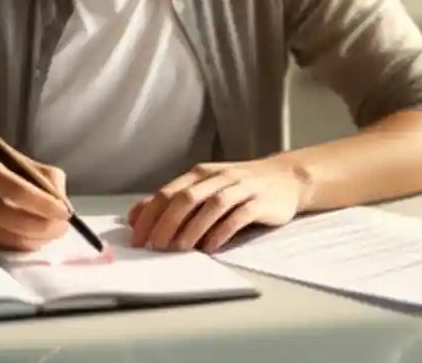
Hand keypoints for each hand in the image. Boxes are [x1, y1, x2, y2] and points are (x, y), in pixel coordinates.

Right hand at [0, 154, 71, 251]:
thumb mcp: (8, 161)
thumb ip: (41, 176)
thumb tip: (64, 203)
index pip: (20, 192)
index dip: (46, 205)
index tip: (65, 212)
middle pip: (19, 222)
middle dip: (49, 227)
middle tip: (64, 226)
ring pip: (14, 241)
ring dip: (41, 239)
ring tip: (52, 230)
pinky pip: (6, 249)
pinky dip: (26, 245)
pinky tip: (34, 237)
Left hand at [128, 158, 311, 252]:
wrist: (286, 178)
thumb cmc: (239, 187)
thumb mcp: (204, 189)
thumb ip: (171, 202)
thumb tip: (134, 216)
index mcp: (201, 173)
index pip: (168, 192)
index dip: (150, 215)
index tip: (137, 238)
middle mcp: (219, 177)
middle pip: (187, 197)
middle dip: (167, 222)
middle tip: (155, 245)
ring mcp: (242, 187)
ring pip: (213, 204)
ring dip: (194, 227)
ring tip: (181, 248)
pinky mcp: (261, 202)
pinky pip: (239, 215)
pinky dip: (223, 231)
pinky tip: (212, 247)